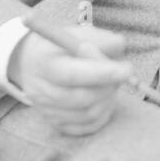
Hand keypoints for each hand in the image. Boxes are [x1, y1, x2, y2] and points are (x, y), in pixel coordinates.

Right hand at [8, 22, 133, 138]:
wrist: (31, 63)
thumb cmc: (60, 47)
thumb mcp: (75, 34)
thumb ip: (98, 38)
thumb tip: (119, 45)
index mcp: (45, 63)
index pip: (73, 74)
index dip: (102, 74)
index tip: (127, 69)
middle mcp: (42, 90)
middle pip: (82, 98)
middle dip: (109, 86)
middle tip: (123, 73)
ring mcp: (48, 111)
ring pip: (89, 114)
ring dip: (109, 98)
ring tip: (110, 83)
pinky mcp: (57, 124)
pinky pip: (89, 126)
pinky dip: (104, 113)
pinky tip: (103, 97)